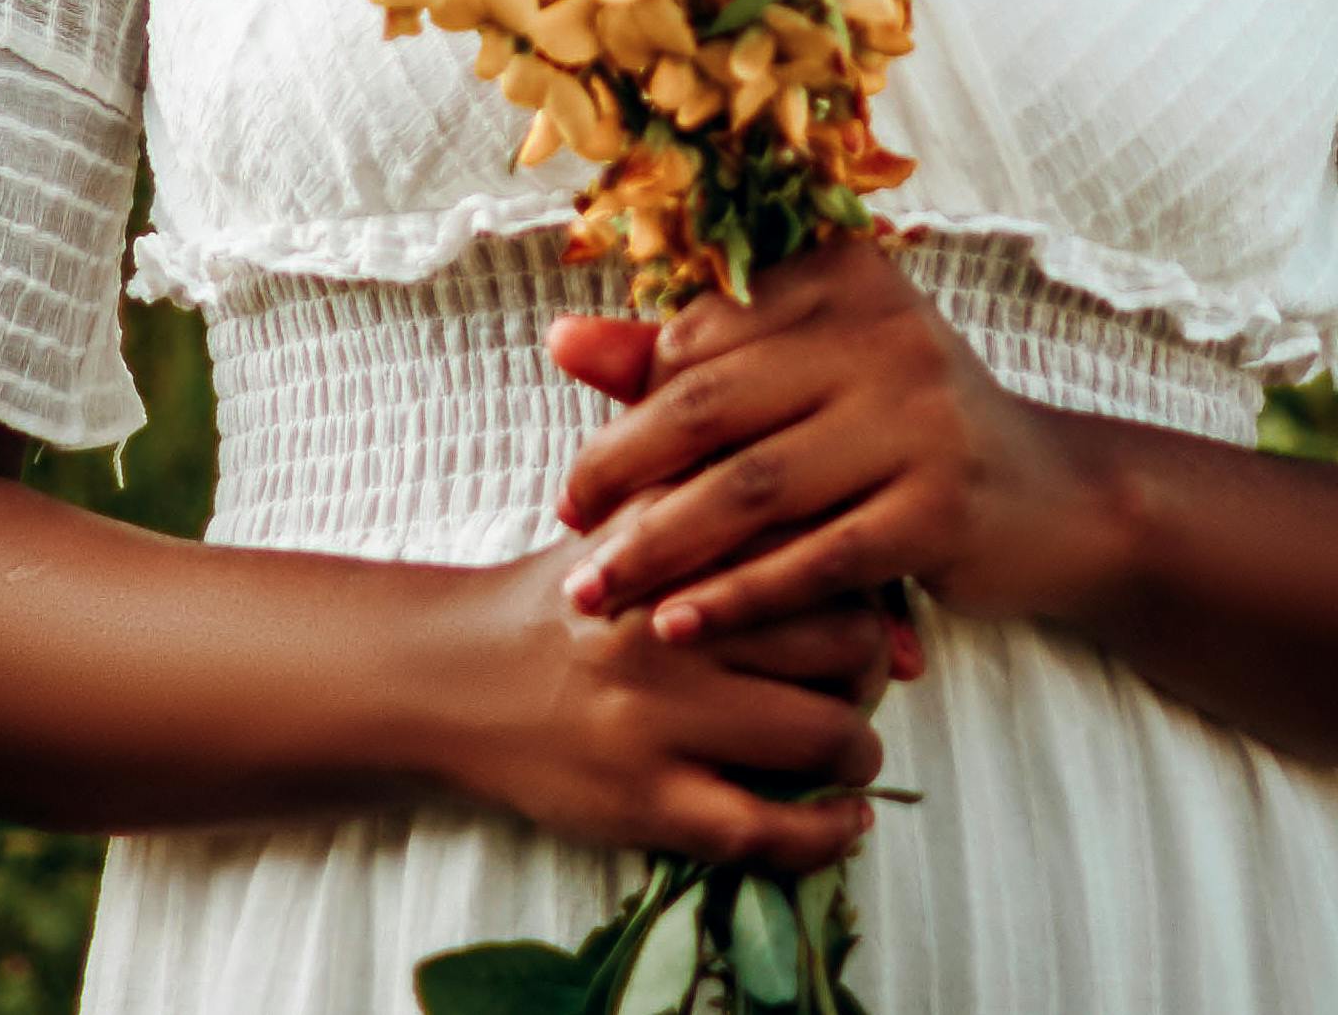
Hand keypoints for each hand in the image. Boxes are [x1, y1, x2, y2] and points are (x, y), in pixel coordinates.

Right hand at [418, 529, 887, 873]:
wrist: (457, 672)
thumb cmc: (574, 593)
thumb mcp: (639, 510)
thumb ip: (734, 502)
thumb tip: (857, 542)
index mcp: (681, 538)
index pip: (824, 552)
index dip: (873, 587)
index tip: (880, 617)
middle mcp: (673, 621)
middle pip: (841, 642)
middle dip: (873, 669)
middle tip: (867, 680)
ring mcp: (659, 713)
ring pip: (815, 735)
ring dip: (857, 750)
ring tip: (853, 749)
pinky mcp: (641, 797)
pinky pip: (762, 829)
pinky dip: (822, 834)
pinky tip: (844, 825)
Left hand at [547, 243, 1123, 648]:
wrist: (1057, 501)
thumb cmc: (908, 433)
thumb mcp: (813, 379)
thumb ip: (693, 361)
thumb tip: (560, 341)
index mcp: (843, 277)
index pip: (703, 337)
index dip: (627, 409)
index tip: (579, 483)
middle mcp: (884, 330)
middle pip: (715, 405)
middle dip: (624, 473)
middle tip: (568, 533)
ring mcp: (918, 418)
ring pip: (754, 487)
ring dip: (661, 547)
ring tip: (595, 595)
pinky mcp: (940, 507)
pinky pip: (813, 560)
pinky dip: (738, 597)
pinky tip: (680, 624)